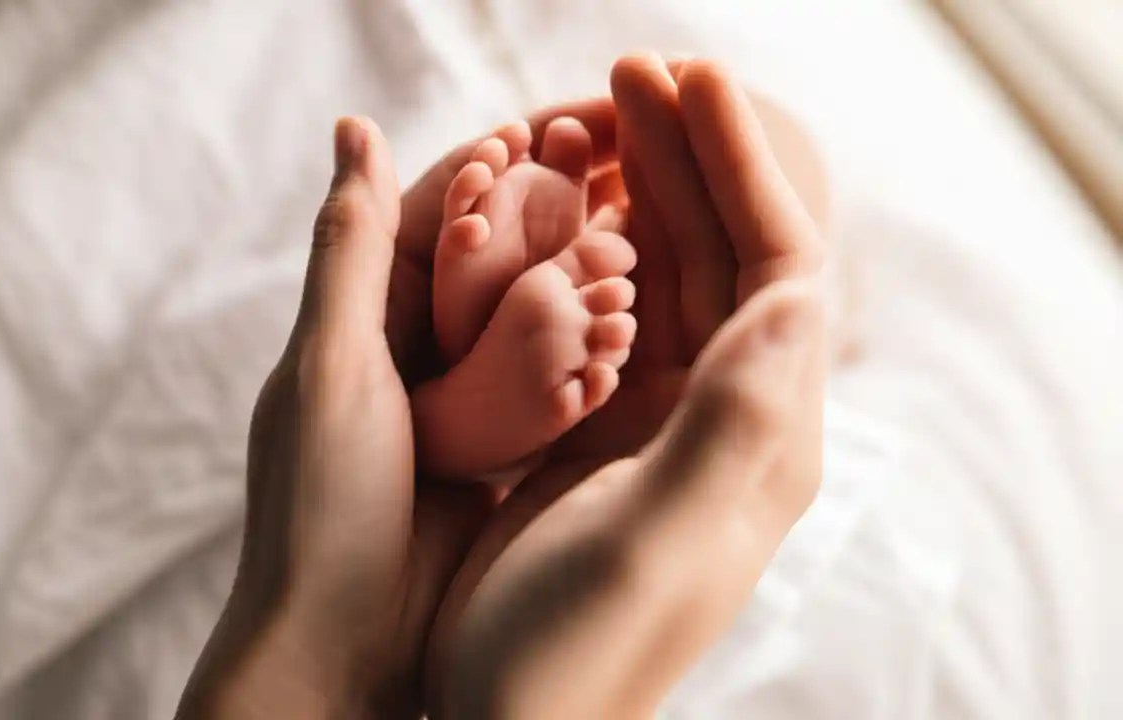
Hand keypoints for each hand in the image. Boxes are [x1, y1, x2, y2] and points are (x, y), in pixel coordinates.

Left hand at [176, 102, 619, 719]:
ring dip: (582, 278)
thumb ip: (349, 249)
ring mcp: (460, 401)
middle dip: (558, 210)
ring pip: (530, 317)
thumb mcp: (330, 365)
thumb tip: (355, 125)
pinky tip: (641, 324)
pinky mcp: (497, 452)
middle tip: (634, 170)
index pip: (440, 208)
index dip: (505, 156)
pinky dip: (589, 353)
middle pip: (494, 255)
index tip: (581, 117)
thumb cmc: (320, 506)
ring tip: (647, 238)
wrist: (345, 646)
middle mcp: (411, 348)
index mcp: (360, 314)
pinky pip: (551, 384)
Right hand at [427, 56, 827, 718]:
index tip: (693, 81)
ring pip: (674, 277)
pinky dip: (598, 249)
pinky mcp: (608, 433)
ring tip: (604, 110)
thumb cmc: (571, 651)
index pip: (779, 270)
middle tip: (638, 66)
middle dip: (693, 156)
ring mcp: (666, 425)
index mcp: (758, 440)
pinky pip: (618, 316)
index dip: (744, 169)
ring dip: (648, 189)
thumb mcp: (652, 542)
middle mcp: (728, 423)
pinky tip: (568, 207)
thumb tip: (794, 296)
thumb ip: (733, 425)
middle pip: (730, 257)